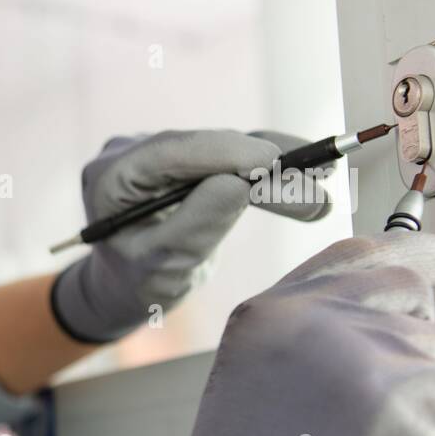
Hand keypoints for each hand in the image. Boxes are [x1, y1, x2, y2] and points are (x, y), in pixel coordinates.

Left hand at [51, 128, 330, 343]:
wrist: (128, 286)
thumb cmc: (136, 284)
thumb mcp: (164, 264)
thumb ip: (197, 223)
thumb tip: (242, 182)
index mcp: (110, 176)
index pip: (171, 151)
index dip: (226, 153)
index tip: (275, 163)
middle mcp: (133, 152)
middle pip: (207, 148)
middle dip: (265, 167)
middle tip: (317, 189)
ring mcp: (161, 152)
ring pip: (228, 149)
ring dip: (280, 167)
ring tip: (323, 188)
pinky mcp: (187, 158)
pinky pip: (233, 156)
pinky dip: (271, 171)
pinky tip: (311, 177)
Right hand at [97, 231, 434, 435]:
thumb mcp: (254, 384)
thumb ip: (311, 341)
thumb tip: (394, 324)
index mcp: (267, 314)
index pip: (355, 259)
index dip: (416, 254)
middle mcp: (315, 320)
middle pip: (408, 295)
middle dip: (421, 334)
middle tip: (409, 380)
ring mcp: (365, 352)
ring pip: (434, 354)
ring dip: (418, 399)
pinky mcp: (410, 395)